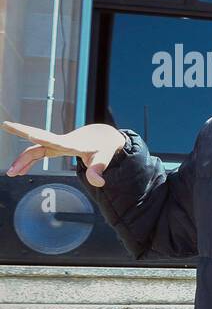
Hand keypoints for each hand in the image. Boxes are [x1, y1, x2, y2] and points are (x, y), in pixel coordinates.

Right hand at [3, 121, 126, 186]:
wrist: (103, 136)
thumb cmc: (104, 147)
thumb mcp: (105, 158)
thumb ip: (99, 170)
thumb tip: (98, 183)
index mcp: (73, 144)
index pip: (57, 142)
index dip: (45, 140)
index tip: (31, 135)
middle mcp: (62, 141)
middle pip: (39, 138)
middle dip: (21, 132)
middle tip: (5, 125)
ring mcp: (57, 143)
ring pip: (35, 149)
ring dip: (23, 159)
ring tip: (12, 172)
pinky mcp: (55, 147)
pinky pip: (38, 153)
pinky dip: (29, 161)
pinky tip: (21, 171)